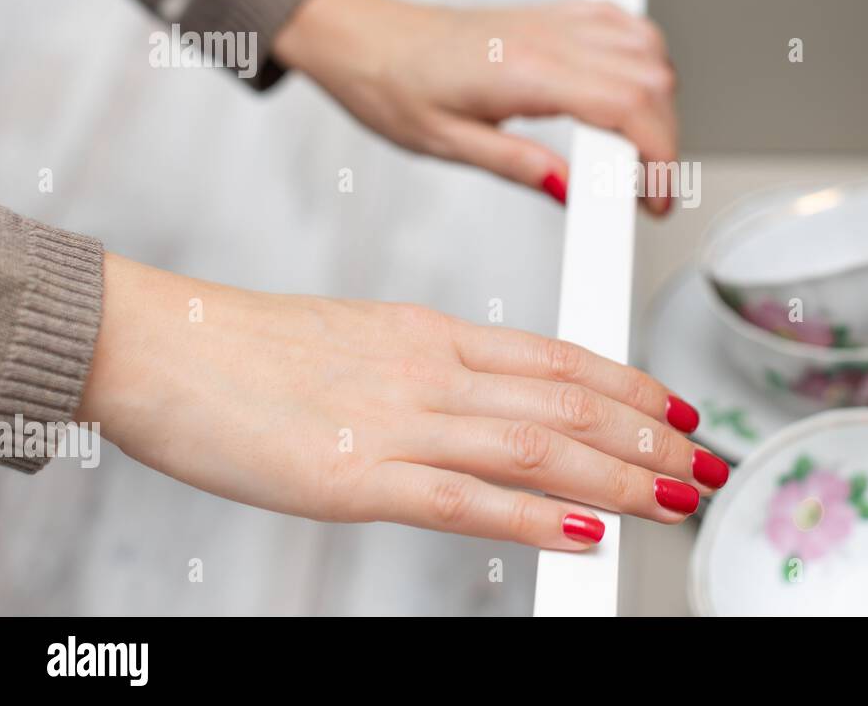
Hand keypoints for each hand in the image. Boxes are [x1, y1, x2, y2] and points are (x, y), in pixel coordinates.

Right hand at [78, 254, 725, 548]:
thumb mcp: (365, 340)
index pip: (560, 357)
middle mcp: (432, 370)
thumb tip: (492, 406)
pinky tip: (584, 533)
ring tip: (675, 498)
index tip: (676, 411)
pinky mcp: (355, 477)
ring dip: (619, 476)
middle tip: (705, 464)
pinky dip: (534, 518)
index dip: (631, 386)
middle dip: (650, 438)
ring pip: (537, 446)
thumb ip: (433, 370)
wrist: (162, 346)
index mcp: (433, 333)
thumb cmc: (251, 349)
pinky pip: (465, 499)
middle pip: (569, 401)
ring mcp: (398, 421)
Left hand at [273, 0, 676, 212]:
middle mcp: (546, 37)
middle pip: (651, 78)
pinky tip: (630, 90)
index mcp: (521, 70)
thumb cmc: (390, 84)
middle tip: (647, 187)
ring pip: (648, 46)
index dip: (659, 157)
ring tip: (636, 148)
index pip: (625, 106)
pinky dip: (644, 58)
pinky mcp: (552, 14)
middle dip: (665, 139)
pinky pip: (623, 23)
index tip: (656, 198)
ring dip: (660, 101)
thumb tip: (570, 190)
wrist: (363, 38)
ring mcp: (553, 20)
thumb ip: (516, 165)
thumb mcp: (446, 144)